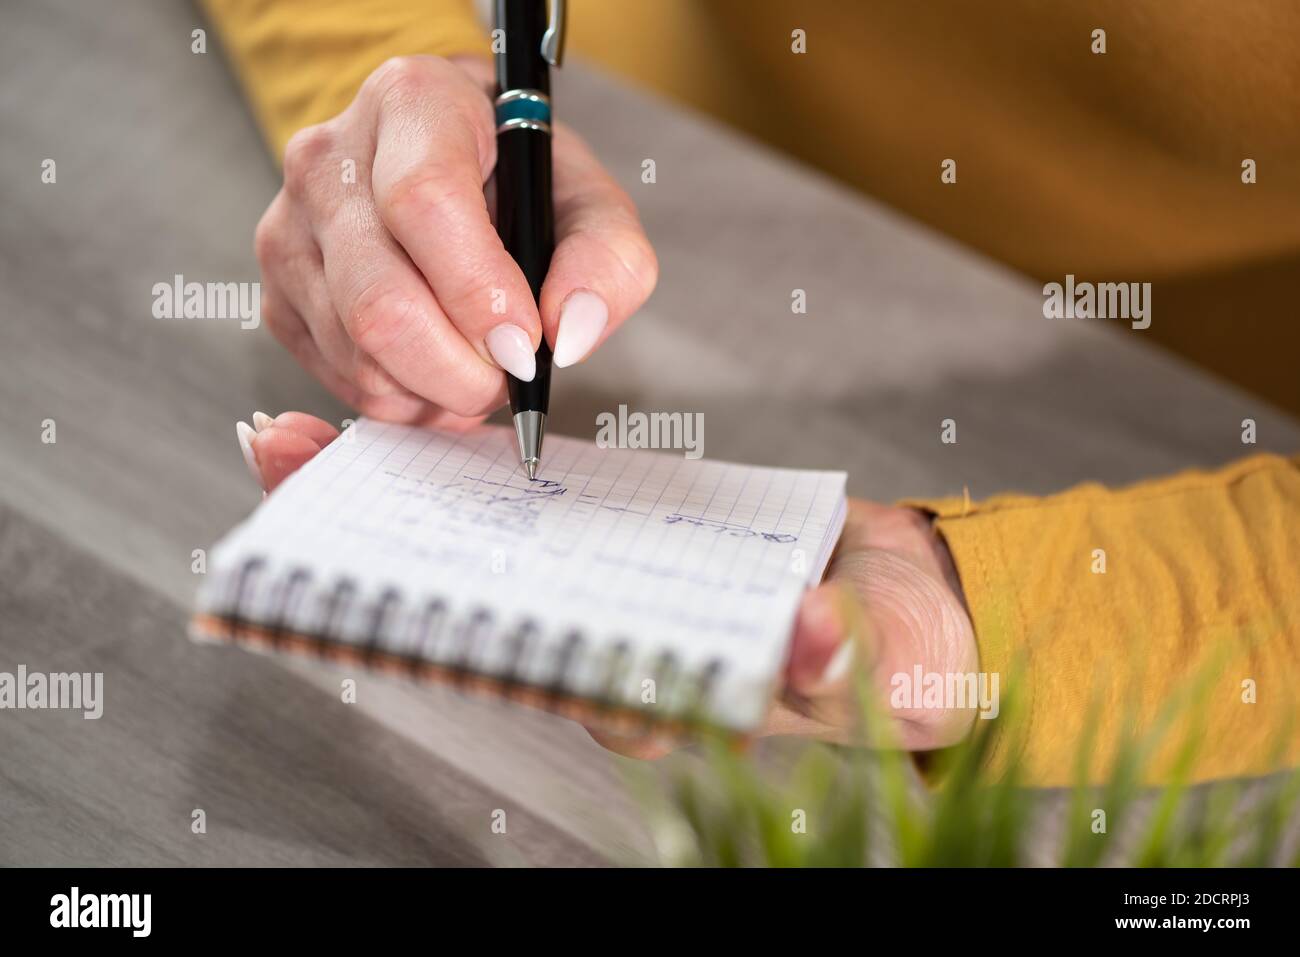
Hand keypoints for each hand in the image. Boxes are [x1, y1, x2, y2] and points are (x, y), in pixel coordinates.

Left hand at [235, 414, 976, 756]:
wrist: (893, 596)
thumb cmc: (895, 643)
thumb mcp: (901, 660)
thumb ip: (867, 663)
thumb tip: (816, 639)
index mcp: (662, 702)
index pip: (550, 680)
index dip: (472, 645)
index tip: (398, 605)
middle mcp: (606, 661)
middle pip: (475, 627)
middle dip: (381, 573)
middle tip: (298, 510)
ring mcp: (590, 603)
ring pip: (467, 568)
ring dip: (384, 508)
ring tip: (299, 446)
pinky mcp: (590, 548)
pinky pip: (498, 517)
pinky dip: (436, 474)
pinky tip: (383, 423)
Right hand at [255, 55, 656, 427]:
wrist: (448, 168)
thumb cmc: (518, 182)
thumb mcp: (587, 201)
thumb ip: (608, 259)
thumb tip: (569, 332)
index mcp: (412, 105)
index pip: (424, 202)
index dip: (477, 291)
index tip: (524, 344)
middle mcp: (329, 160)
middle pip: (379, 301)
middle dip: (460, 369)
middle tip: (509, 376)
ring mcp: (289, 230)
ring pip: (358, 353)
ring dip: (436, 391)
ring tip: (479, 369)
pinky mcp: (279, 295)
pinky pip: (339, 379)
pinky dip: (403, 399)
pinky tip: (436, 372)